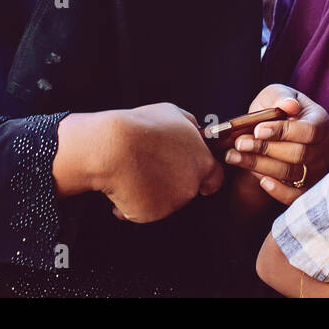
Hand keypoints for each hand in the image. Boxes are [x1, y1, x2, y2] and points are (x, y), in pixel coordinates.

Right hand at [81, 103, 222, 222]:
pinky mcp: (149, 215)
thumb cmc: (142, 127)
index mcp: (202, 163)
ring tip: (133, 171)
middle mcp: (190, 187)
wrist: (114, 148)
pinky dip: (132, 202)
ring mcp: (171, 204)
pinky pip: (141, 210)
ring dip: (151, 190)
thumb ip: (189, 125)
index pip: (215, 178)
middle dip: (172, 181)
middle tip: (152, 166)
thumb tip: (193, 130)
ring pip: (163, 200)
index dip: (203, 175)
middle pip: (186, 189)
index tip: (191, 173)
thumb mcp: (172, 113)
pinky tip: (122, 185)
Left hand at [224, 84, 328, 205]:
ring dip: (260, 166)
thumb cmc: (276, 109)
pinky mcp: (305, 187)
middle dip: (265, 149)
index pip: (308, 131)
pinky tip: (259, 180)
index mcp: (320, 122)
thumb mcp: (275, 95)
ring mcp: (315, 170)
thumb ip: (281, 97)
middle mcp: (323, 148)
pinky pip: (294, 196)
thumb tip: (289, 105)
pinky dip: (277, 190)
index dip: (283, 131)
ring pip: (290, 173)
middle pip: (298, 154)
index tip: (257, 129)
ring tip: (234, 156)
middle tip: (239, 143)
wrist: (272, 130)